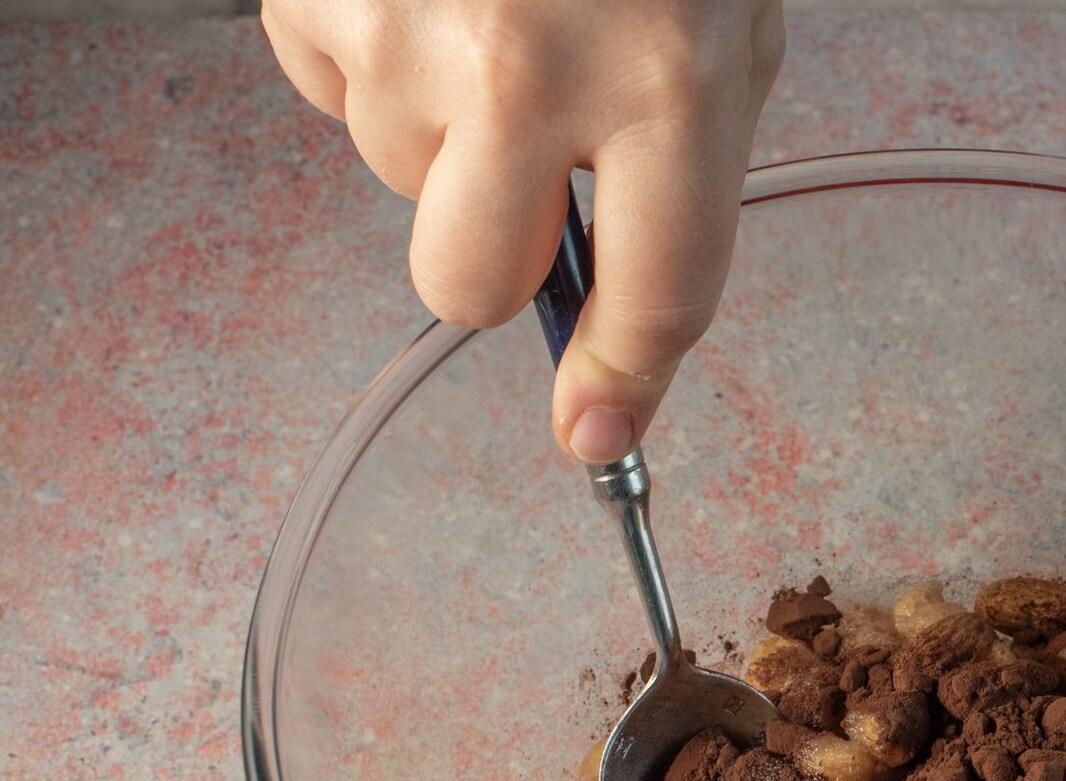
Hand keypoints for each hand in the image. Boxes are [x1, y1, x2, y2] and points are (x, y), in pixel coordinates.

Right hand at [262, 0, 782, 462]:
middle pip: (466, 284)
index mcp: (672, 81)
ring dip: (438, 126)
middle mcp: (532, 65)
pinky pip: (325, 84)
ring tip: (487, 11)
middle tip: (522, 170)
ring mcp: (406, 23)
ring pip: (394, 177)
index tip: (592, 434)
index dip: (620, 385)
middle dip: (491, 253)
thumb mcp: (721, 30)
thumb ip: (679, 172)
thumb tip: (599, 322)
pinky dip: (371, 51)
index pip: (656, 295)